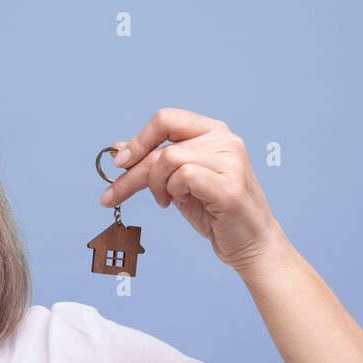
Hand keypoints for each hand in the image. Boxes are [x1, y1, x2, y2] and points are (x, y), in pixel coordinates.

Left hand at [100, 107, 287, 272]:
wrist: (250, 243)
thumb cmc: (215, 213)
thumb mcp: (178, 184)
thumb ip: (155, 163)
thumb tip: (119, 148)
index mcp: (213, 132)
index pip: (166, 118)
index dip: (138, 140)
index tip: (120, 163)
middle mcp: (224, 140)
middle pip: (162, 144)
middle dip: (132, 173)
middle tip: (113, 195)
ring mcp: (230, 161)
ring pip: (169, 159)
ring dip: (156, 186)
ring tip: (165, 201)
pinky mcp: (229, 185)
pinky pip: (184, 176)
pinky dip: (173, 192)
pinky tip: (179, 203)